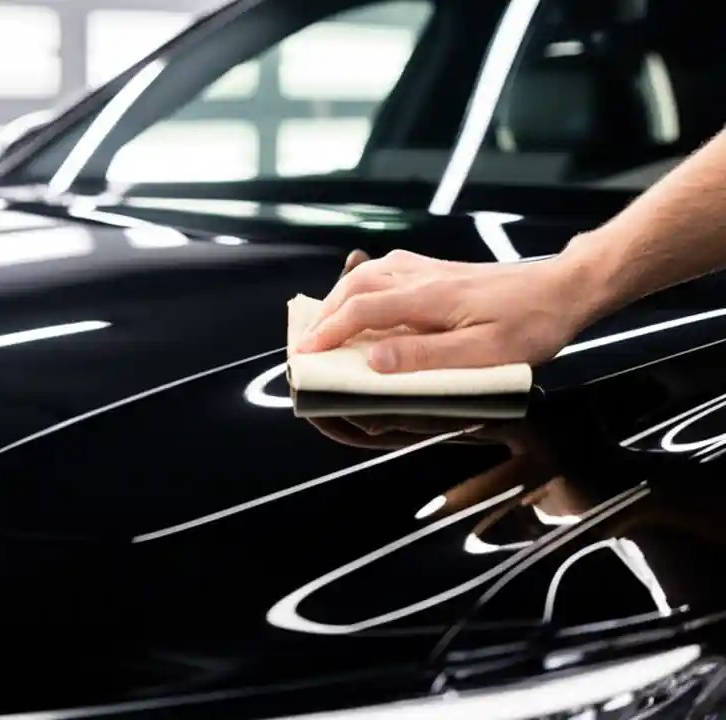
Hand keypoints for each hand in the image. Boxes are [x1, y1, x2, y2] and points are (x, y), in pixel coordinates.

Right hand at [295, 249, 596, 372]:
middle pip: (356, 286)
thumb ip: (426, 356)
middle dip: (324, 313)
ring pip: (368, 274)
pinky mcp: (440, 270)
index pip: (361, 311)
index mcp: (429, 300)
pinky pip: (387, 270)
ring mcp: (431, 270)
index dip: (328, 333)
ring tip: (325, 321)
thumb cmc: (532, 325)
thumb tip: (373, 360)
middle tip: (307, 341)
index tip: (305, 354)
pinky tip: (362, 293)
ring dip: (339, 297)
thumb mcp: (484, 354)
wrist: (566, 287)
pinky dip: (362, 283)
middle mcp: (422, 278)